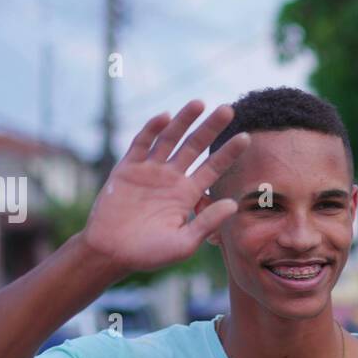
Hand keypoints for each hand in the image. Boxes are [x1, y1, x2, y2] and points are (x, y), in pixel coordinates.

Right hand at [82, 100, 249, 273]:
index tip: (246, 137)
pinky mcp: (127, 168)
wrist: (111, 253)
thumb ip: (207, 223)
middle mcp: (172, 178)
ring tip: (200, 103)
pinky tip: (165, 117)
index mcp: (188, 195)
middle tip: (228, 109)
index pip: (213, 168)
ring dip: (184, 121)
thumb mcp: (184, 243)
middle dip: (210, 128)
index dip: (228, 153)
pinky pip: (141, 144)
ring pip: (170, 139)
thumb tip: (233, 204)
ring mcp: (149, 171)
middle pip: (195, 147)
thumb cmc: (149, 254)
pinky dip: (152, 130)